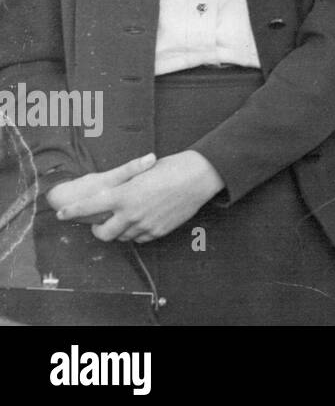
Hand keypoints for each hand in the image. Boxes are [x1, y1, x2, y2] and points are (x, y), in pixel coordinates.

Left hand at [52, 151, 223, 242]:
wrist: (200, 176)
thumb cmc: (171, 167)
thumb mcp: (142, 172)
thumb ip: (124, 186)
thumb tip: (111, 194)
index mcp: (123, 195)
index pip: (88, 207)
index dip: (72, 212)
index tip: (62, 214)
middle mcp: (131, 213)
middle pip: (103, 233)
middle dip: (99, 230)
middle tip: (101, 222)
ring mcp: (145, 225)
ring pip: (122, 237)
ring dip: (120, 230)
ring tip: (127, 218)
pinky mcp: (159, 231)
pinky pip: (141, 238)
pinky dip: (138, 232)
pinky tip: (144, 220)